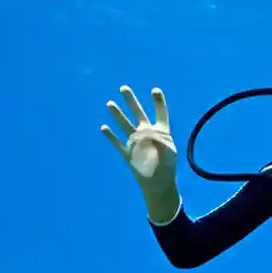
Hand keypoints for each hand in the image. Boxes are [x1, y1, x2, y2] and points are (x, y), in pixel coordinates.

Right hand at [101, 85, 180, 222]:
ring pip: (124, 125)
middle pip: (138, 113)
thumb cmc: (167, 168)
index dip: (158, 102)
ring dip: (117, 114)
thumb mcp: (168, 154)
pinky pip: (117, 143)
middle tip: (123, 87)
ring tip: (109, 102)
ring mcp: (136, 143)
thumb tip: (145, 135)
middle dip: (131, 101)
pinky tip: (103, 128)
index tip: (155, 90)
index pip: (159, 113)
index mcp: (161, 132)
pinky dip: (110, 136)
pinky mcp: (128, 154)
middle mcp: (147, 134)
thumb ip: (159, 142)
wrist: (158, 184)